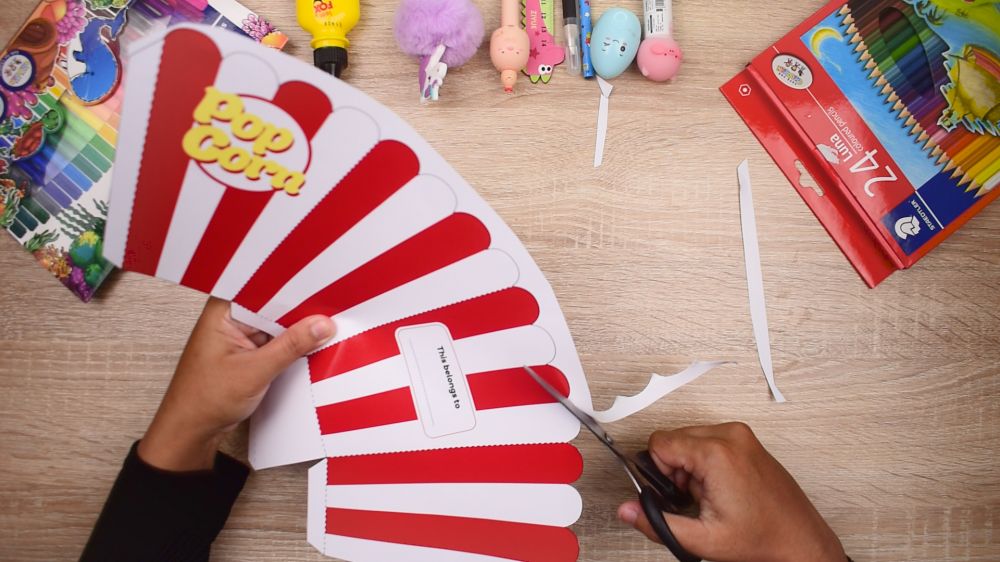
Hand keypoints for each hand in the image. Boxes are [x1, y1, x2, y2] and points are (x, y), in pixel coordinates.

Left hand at [138, 297, 334, 470]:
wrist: (190, 432)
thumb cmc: (203, 401)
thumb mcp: (255, 371)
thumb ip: (291, 346)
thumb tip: (321, 325)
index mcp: (223, 312)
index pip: (266, 291)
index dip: (295, 291)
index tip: (323, 295)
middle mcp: (229, 319)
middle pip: (273, 306)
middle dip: (299, 312)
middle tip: (330, 314)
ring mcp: (238, 336)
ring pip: (276, 325)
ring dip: (296, 331)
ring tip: (324, 331)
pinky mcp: (246, 352)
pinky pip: (274, 341)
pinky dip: (290, 346)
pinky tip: (308, 348)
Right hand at [618, 423, 844, 561]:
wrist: (799, 540)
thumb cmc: (762, 538)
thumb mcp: (703, 539)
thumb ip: (658, 524)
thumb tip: (629, 510)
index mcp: (717, 453)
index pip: (660, 443)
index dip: (659, 472)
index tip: (676, 493)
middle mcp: (730, 436)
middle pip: (673, 438)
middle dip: (675, 470)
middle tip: (695, 498)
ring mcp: (741, 435)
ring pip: (689, 438)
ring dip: (690, 466)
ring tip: (710, 495)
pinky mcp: (747, 439)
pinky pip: (708, 440)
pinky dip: (705, 461)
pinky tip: (720, 487)